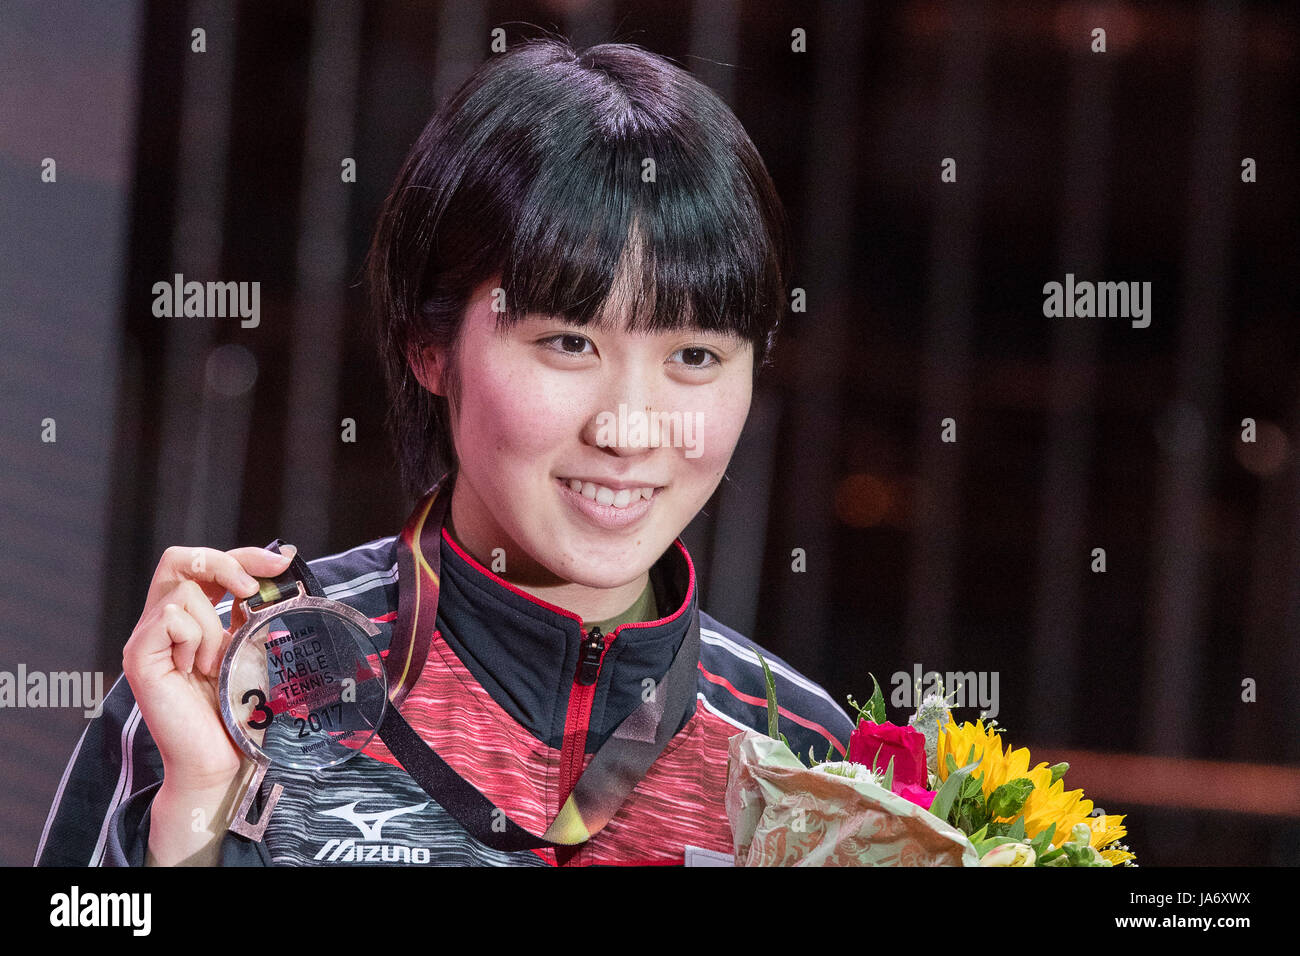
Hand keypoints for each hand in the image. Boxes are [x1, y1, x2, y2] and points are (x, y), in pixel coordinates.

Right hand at [123, 544, 295, 791]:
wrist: (220, 759)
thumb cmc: (236, 709)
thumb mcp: (251, 647)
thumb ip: (251, 611)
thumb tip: (277, 569)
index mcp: (186, 618)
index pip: (205, 565)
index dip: (243, 555)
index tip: (282, 561)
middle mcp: (158, 624)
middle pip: (178, 559)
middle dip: (223, 563)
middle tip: (251, 588)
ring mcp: (144, 640)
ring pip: (183, 593)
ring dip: (213, 626)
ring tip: (216, 664)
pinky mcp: (139, 658)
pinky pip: (170, 619)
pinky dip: (195, 640)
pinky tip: (198, 671)